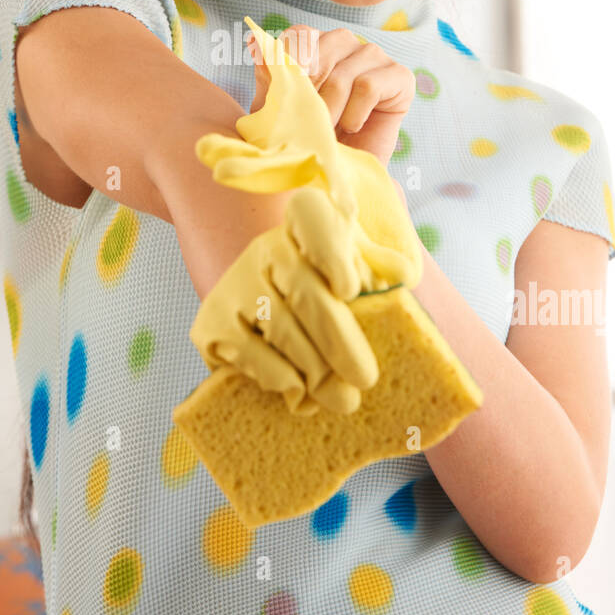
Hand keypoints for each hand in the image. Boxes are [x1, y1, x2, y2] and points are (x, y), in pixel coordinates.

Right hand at [188, 192, 381, 416]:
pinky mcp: (211, 323)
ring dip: (315, 370)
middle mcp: (266, 248)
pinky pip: (250, 355)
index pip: (311, 215)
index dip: (329, 249)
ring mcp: (234, 283)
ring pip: (280, 329)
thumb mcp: (357, 274)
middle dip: (338, 340)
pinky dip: (280, 379)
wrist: (266, 325)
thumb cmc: (327, 297)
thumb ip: (379, 271)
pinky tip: (299, 393)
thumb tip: (404, 272)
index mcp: (305, 227)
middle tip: (364, 379)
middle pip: (303, 289)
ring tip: (342, 399)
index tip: (349, 290)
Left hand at [246, 24, 414, 166]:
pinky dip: (355, 113)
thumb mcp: (276, 106)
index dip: (291, 64)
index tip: (288, 95)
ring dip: (331, 109)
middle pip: (324, 48)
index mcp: (314, 44)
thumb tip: (255, 39)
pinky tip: (353, 127)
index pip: (300, 34)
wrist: (333, 173)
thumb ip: (268, 72)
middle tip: (310, 119)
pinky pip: (369, 86)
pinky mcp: (400, 78)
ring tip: (330, 128)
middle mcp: (345, 44)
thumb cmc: (303, 137)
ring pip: (344, 73)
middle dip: (311, 92)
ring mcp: (374, 57)